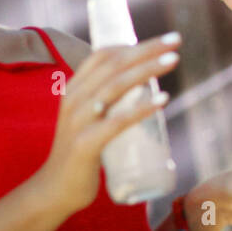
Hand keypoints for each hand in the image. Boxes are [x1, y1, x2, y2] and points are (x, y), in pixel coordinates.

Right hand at [36, 33, 182, 214]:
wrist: (55, 190)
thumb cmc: (81, 152)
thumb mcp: (90, 118)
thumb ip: (108, 101)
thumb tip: (143, 85)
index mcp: (74, 89)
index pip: (103, 56)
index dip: (133, 44)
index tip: (163, 41)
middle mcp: (74, 99)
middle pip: (113, 65)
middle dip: (147, 49)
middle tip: (176, 40)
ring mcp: (78, 121)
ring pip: (116, 87)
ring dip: (147, 70)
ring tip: (173, 60)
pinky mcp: (85, 144)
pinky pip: (117, 122)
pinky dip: (141, 108)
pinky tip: (163, 99)